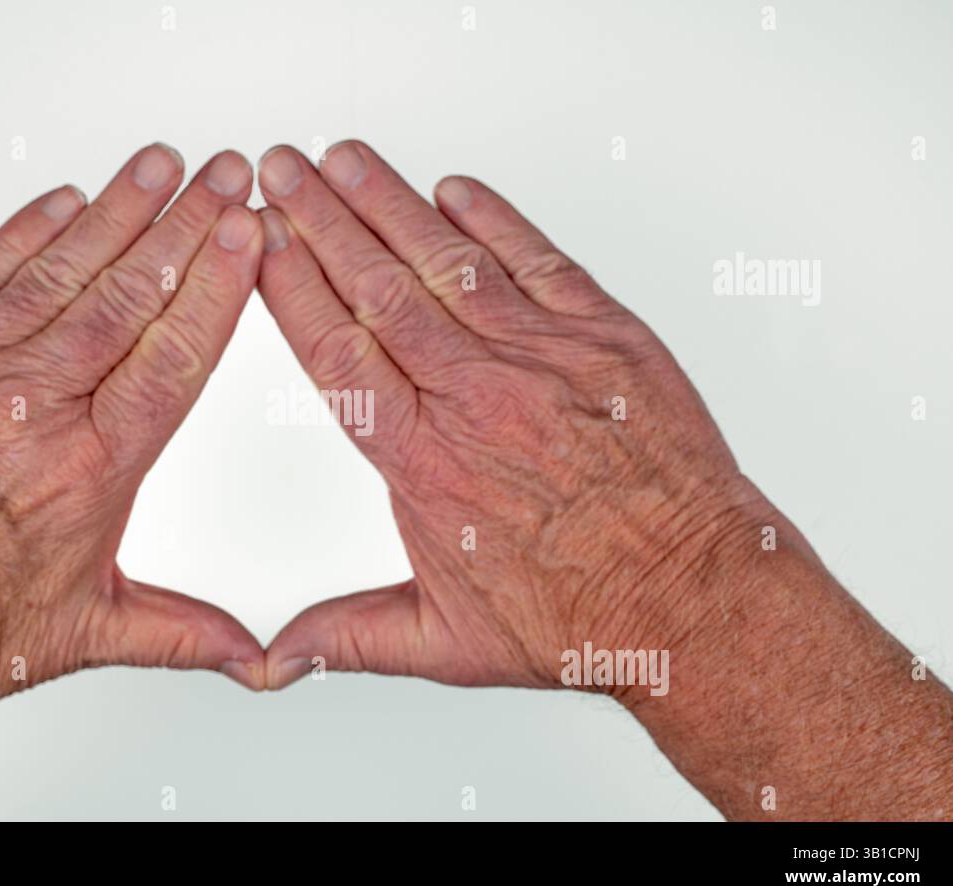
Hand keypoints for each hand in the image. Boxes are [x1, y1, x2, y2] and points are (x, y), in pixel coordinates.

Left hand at [0, 145, 266, 728]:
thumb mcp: (80, 636)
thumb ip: (180, 629)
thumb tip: (250, 656)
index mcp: (88, 470)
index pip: (175, 355)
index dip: (218, 286)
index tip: (247, 235)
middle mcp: (31, 409)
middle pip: (129, 296)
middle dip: (187, 226)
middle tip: (224, 175)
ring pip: (60, 274)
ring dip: (117, 212)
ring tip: (159, 168)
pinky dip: (24, 233)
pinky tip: (61, 203)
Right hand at [256, 140, 771, 690]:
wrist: (693, 600)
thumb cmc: (579, 616)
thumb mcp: (446, 642)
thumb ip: (351, 635)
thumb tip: (281, 658)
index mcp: (424, 462)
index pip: (336, 352)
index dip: (289, 287)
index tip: (259, 243)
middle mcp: (475, 399)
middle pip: (377, 288)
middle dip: (319, 219)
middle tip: (281, 170)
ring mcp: (542, 361)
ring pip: (446, 264)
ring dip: (388, 203)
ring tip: (345, 161)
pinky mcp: (605, 339)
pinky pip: (538, 262)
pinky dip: (494, 220)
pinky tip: (454, 191)